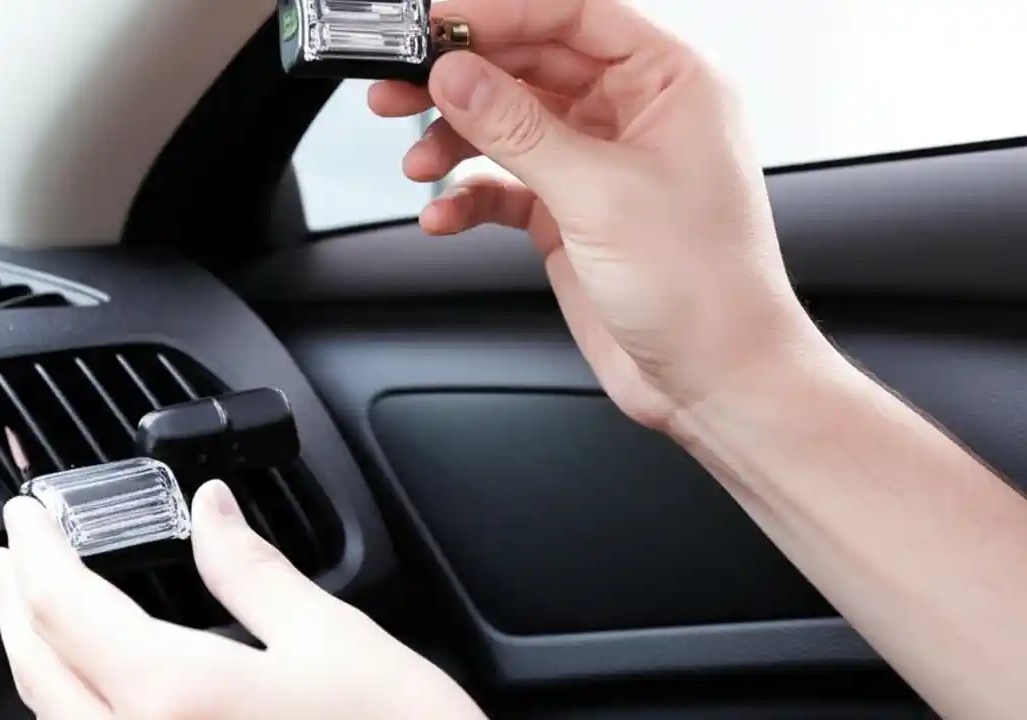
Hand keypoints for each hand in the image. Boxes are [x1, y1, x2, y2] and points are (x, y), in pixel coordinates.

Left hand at [0, 480, 485, 718]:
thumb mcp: (332, 638)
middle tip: (8, 555)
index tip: (29, 515)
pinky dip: (69, 707)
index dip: (38, 551)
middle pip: (38, 670)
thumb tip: (213, 507)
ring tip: (32, 610)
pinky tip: (88, 686)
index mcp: (179, 695)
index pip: (68, 608)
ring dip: (33, 656)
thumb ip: (252, 569)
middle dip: (13, 604)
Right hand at [371, 0, 829, 433]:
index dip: (499, 11)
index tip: (434, 22)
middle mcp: (632, 113)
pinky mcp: (571, 212)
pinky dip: (469, 195)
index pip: (572, 14)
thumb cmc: (703, 288)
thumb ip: (519, 131)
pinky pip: (505, 185)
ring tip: (418, 161)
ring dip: (455, 139)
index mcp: (668, 81)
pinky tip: (443, 214)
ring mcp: (598, 163)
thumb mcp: (600, 196)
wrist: (713, 380)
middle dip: (460, 78)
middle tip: (397, 88)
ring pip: (509, 124)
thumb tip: (456, 76)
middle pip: (529, 64)